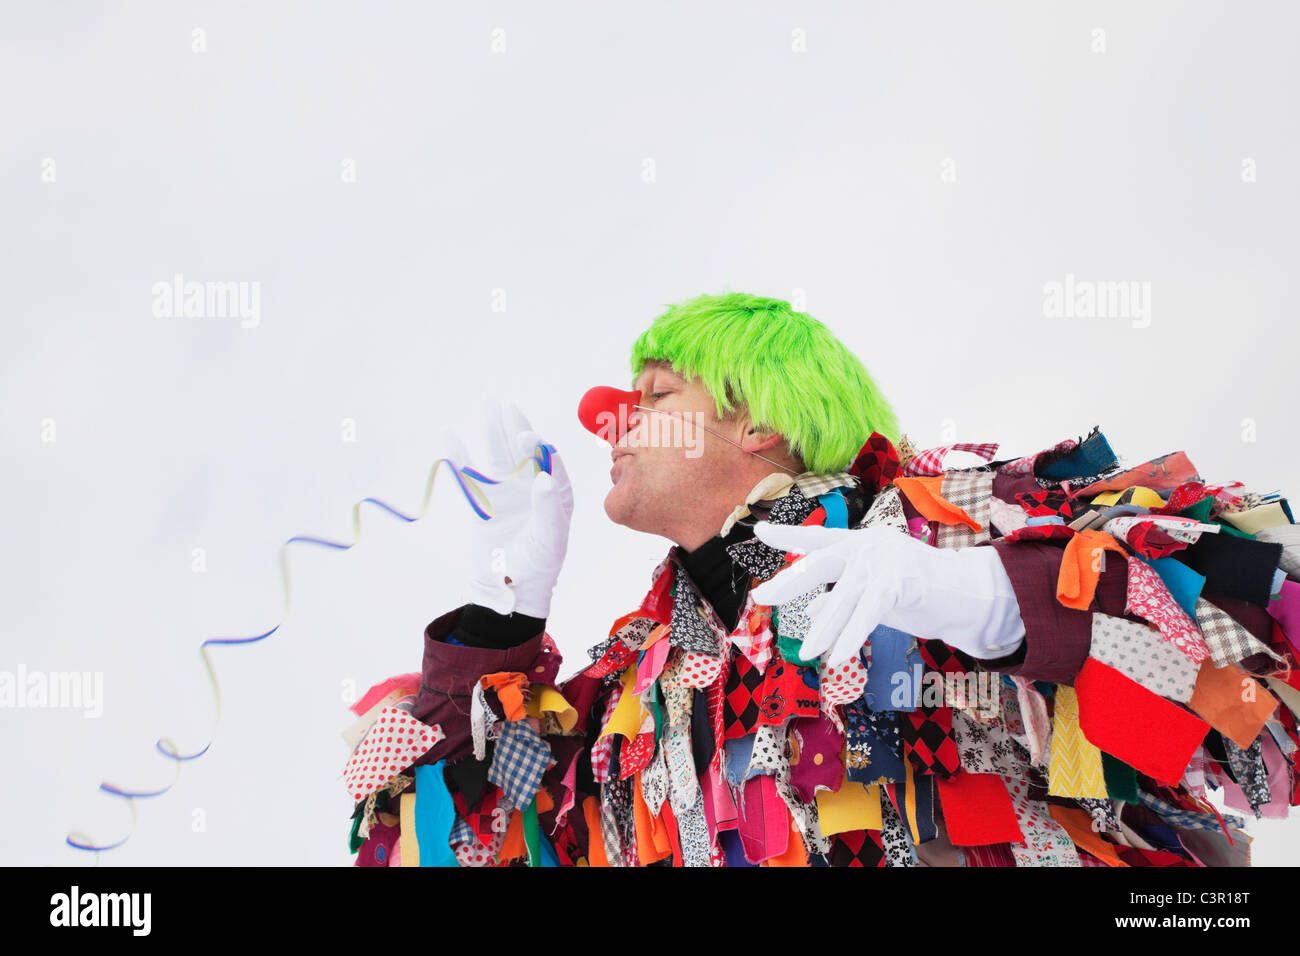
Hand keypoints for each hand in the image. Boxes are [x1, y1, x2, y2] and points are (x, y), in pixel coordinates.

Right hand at [441, 398, 573, 617]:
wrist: (511, 587)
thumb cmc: (540, 563)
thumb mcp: (551, 537)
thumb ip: (548, 508)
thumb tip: (544, 477)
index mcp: (556, 492)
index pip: (549, 460)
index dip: (538, 446)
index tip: (527, 437)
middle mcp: (532, 486)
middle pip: (523, 450)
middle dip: (516, 426)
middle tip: (506, 405)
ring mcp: (507, 492)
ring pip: (499, 455)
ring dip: (493, 430)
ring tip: (488, 404)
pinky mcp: (484, 501)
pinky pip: (471, 475)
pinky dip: (460, 456)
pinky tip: (450, 435)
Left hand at [748, 522, 1025, 666]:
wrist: (965, 596)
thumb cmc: (917, 593)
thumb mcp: (871, 593)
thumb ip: (840, 597)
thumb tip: (809, 608)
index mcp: (859, 544)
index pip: (817, 538)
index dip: (787, 535)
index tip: (759, 529)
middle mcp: (868, 545)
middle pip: (820, 560)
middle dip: (790, 581)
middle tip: (762, 598)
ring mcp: (884, 560)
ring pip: (843, 597)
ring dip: (824, 630)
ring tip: (806, 652)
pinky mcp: (900, 582)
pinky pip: (867, 613)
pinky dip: (852, 636)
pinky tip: (838, 655)